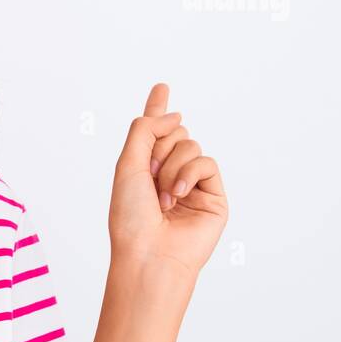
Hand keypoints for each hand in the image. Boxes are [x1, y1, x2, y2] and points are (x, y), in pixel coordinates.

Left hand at [108, 83, 228, 277]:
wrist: (149, 253)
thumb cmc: (131, 216)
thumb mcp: (127, 165)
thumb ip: (145, 130)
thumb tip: (174, 114)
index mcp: (143, 169)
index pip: (153, 133)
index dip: (157, 110)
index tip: (161, 88)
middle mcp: (168, 174)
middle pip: (174, 132)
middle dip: (160, 148)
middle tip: (150, 174)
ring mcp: (192, 184)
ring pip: (191, 145)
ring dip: (172, 166)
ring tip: (162, 197)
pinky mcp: (213, 195)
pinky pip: (207, 162)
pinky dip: (190, 173)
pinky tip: (178, 195)